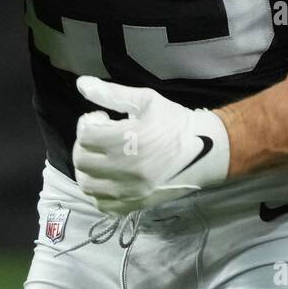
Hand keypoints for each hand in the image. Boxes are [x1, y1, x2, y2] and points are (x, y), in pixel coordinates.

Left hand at [72, 76, 229, 214]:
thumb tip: (81, 84)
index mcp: (127, 140)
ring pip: (87, 185)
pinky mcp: (135, 204)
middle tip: (99, 137)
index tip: (102, 118)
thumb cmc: (175, 122)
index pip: (85, 134)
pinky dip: (98, 191)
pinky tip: (108, 177)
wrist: (206, 150)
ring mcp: (129, 190)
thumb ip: (111, 93)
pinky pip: (102, 204)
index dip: (88, 122)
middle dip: (84, 144)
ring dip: (87, 168)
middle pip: (81, 159)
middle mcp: (125, 169)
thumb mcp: (145, 100)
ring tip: (100, 157)